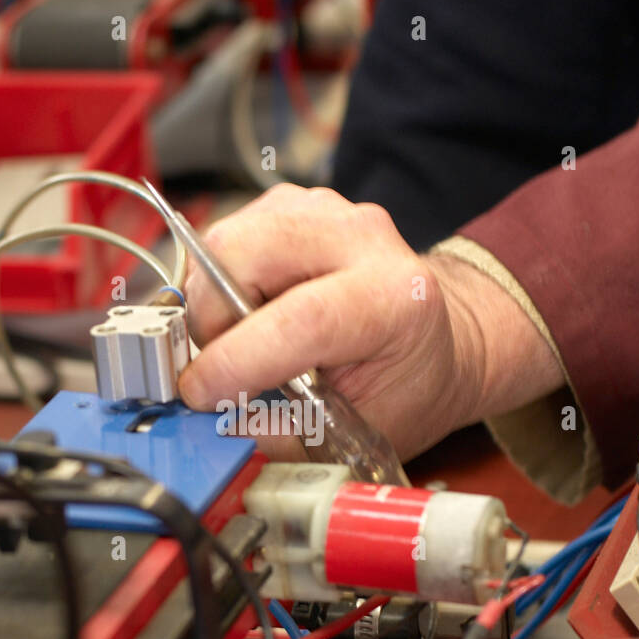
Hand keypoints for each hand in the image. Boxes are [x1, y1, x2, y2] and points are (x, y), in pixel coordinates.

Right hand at [177, 185, 561, 460]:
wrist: (438, 338)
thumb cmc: (406, 386)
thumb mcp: (361, 432)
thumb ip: (285, 434)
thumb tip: (214, 427)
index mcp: (396, 297)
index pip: (301, 319)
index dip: (236, 361)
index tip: (200, 394)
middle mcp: (361, 237)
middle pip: (243, 255)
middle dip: (209, 321)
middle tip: (221, 367)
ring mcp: (322, 210)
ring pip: (222, 243)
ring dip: (211, 302)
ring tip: (243, 342)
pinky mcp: (289, 204)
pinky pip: (224, 240)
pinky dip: (218, 284)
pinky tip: (251, 313)